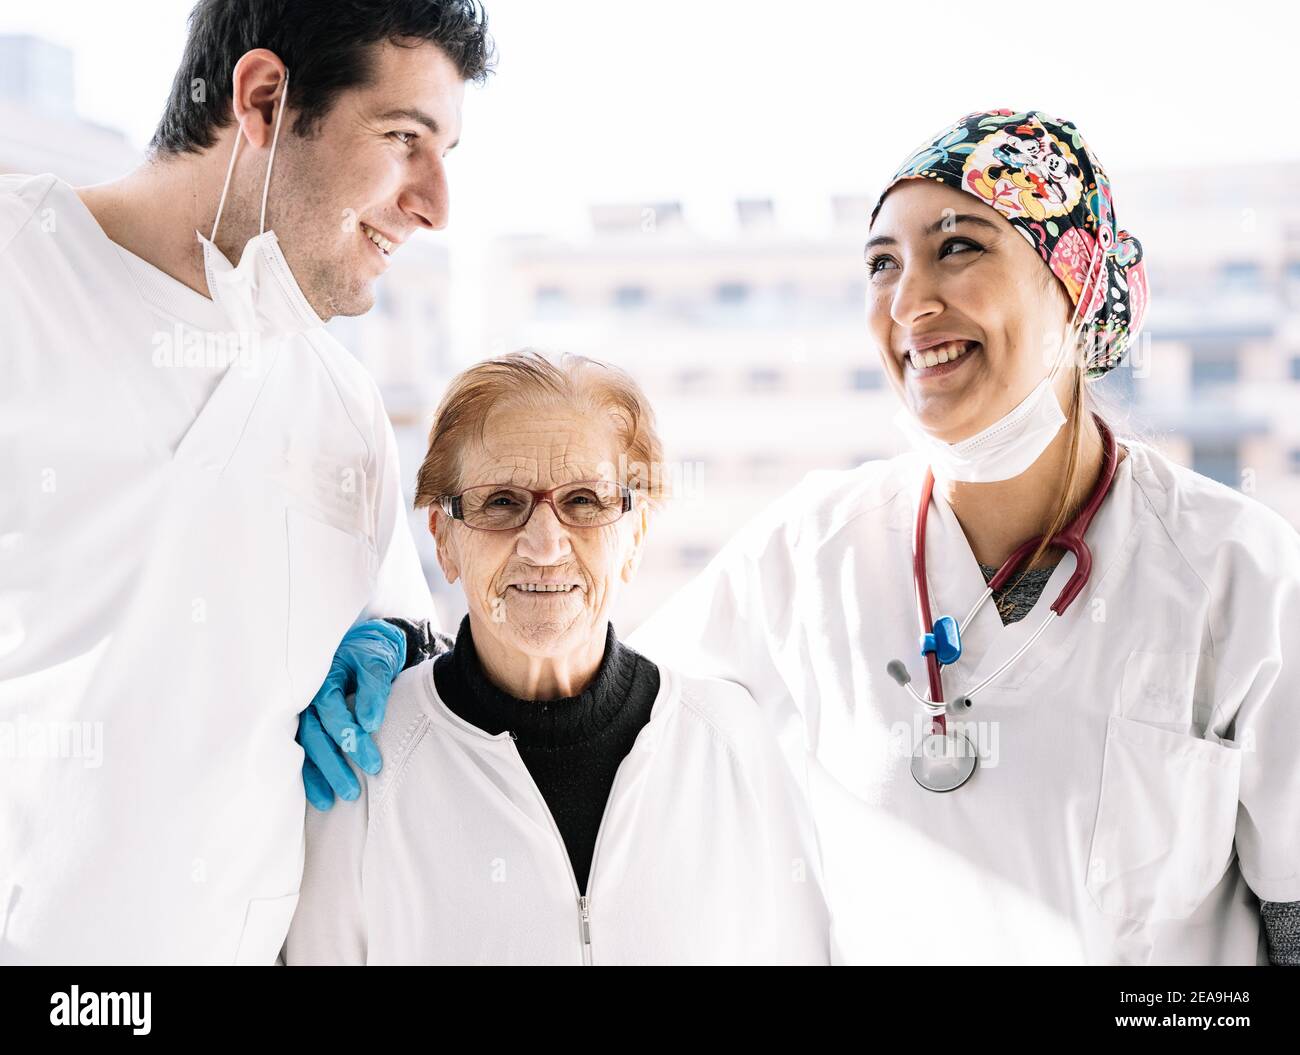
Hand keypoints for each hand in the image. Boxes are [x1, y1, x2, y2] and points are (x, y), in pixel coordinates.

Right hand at [298, 620, 406, 810]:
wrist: (363, 644)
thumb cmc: (370, 652)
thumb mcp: (377, 661)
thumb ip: (373, 689)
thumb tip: (369, 722)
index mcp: (322, 679)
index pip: (332, 712)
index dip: (350, 737)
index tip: (373, 763)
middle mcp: (307, 698)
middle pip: (314, 735)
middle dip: (332, 765)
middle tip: (352, 791)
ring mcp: (304, 712)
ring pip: (304, 747)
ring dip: (315, 776)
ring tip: (329, 803)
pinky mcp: (307, 723)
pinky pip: (302, 750)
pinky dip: (308, 774)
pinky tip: (317, 795)